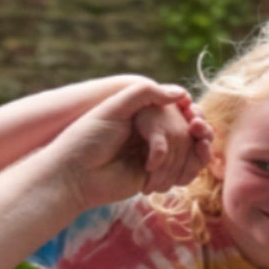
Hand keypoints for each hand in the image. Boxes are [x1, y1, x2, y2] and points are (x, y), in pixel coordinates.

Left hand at [51, 78, 204, 206]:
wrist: (73, 175)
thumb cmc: (87, 137)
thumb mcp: (114, 108)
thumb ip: (143, 94)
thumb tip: (181, 92)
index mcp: (142, 114)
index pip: (179, 112)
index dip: (193, 114)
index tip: (195, 117)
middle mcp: (148, 134)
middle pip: (187, 134)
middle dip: (193, 135)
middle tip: (193, 134)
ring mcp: (151, 156)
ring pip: (187, 154)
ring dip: (190, 155)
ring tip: (186, 154)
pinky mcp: (152, 177)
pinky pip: (180, 174)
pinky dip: (184, 172)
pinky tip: (171, 172)